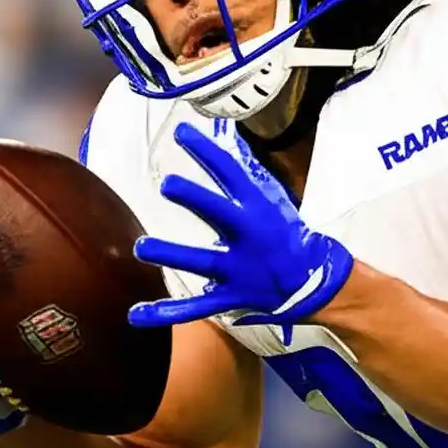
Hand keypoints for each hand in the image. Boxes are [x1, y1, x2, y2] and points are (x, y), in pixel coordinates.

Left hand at [128, 124, 352, 338]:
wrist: (311, 279)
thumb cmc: (285, 232)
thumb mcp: (271, 197)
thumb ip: (244, 170)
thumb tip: (224, 136)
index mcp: (257, 207)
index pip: (231, 174)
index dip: (207, 152)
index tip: (181, 133)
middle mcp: (247, 236)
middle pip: (220, 214)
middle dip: (196, 199)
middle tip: (168, 185)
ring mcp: (238, 269)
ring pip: (203, 261)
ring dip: (173, 254)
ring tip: (142, 247)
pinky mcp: (230, 296)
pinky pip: (197, 306)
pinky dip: (167, 312)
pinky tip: (137, 314)